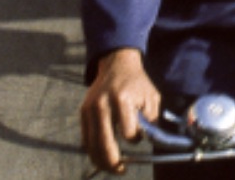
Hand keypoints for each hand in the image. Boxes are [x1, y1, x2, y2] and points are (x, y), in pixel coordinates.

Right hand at [79, 48, 159, 173]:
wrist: (117, 65)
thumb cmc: (138, 84)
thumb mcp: (152, 97)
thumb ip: (151, 120)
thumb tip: (146, 141)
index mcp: (122, 99)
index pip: (128, 133)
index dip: (135, 139)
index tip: (139, 136)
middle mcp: (102, 104)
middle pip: (104, 143)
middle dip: (113, 162)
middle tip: (121, 171)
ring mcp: (89, 109)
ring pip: (91, 145)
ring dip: (100, 161)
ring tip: (111, 168)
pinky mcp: (83, 112)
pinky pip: (85, 139)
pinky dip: (92, 151)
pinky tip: (102, 157)